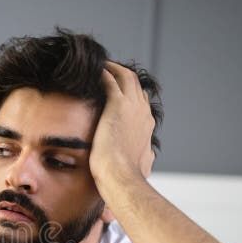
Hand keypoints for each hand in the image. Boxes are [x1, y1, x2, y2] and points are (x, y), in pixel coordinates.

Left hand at [89, 62, 155, 197]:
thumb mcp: (143, 165)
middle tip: (106, 71)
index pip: (141, 101)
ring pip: (125, 76)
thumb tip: (149, 158)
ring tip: (99, 65)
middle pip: (135, 84)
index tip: (117, 91)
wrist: (121, 176)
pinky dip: (103, 71)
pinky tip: (92, 70)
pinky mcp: (117, 104)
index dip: (130, 93)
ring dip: (113, 67)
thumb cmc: (127, 177)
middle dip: (122, 75)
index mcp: (147, 125)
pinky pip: (110, 79)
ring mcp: (132, 106)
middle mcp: (143, 112)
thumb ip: (146, 157)